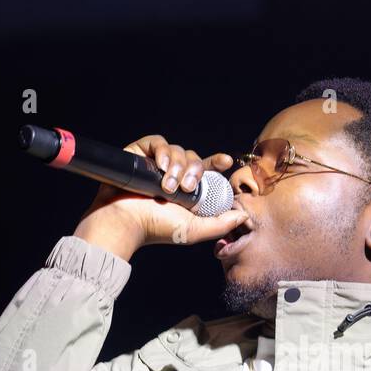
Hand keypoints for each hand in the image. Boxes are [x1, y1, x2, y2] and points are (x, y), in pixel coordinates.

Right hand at [73, 135, 249, 258]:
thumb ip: (221, 223)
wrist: (126, 222)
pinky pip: (157, 141)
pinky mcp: (139, 154)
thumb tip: (244, 216)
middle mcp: (171, 175)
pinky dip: (161, 150)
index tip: (226, 162)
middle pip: (194, 158)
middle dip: (194, 170)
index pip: (206, 170)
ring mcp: (154, 164)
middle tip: (186, 187)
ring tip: (167, 186)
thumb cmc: (157, 228)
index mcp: (186, 190)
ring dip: (176, 165)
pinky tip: (159, 165)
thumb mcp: (196, 229)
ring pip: (177, 150)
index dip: (216, 162)